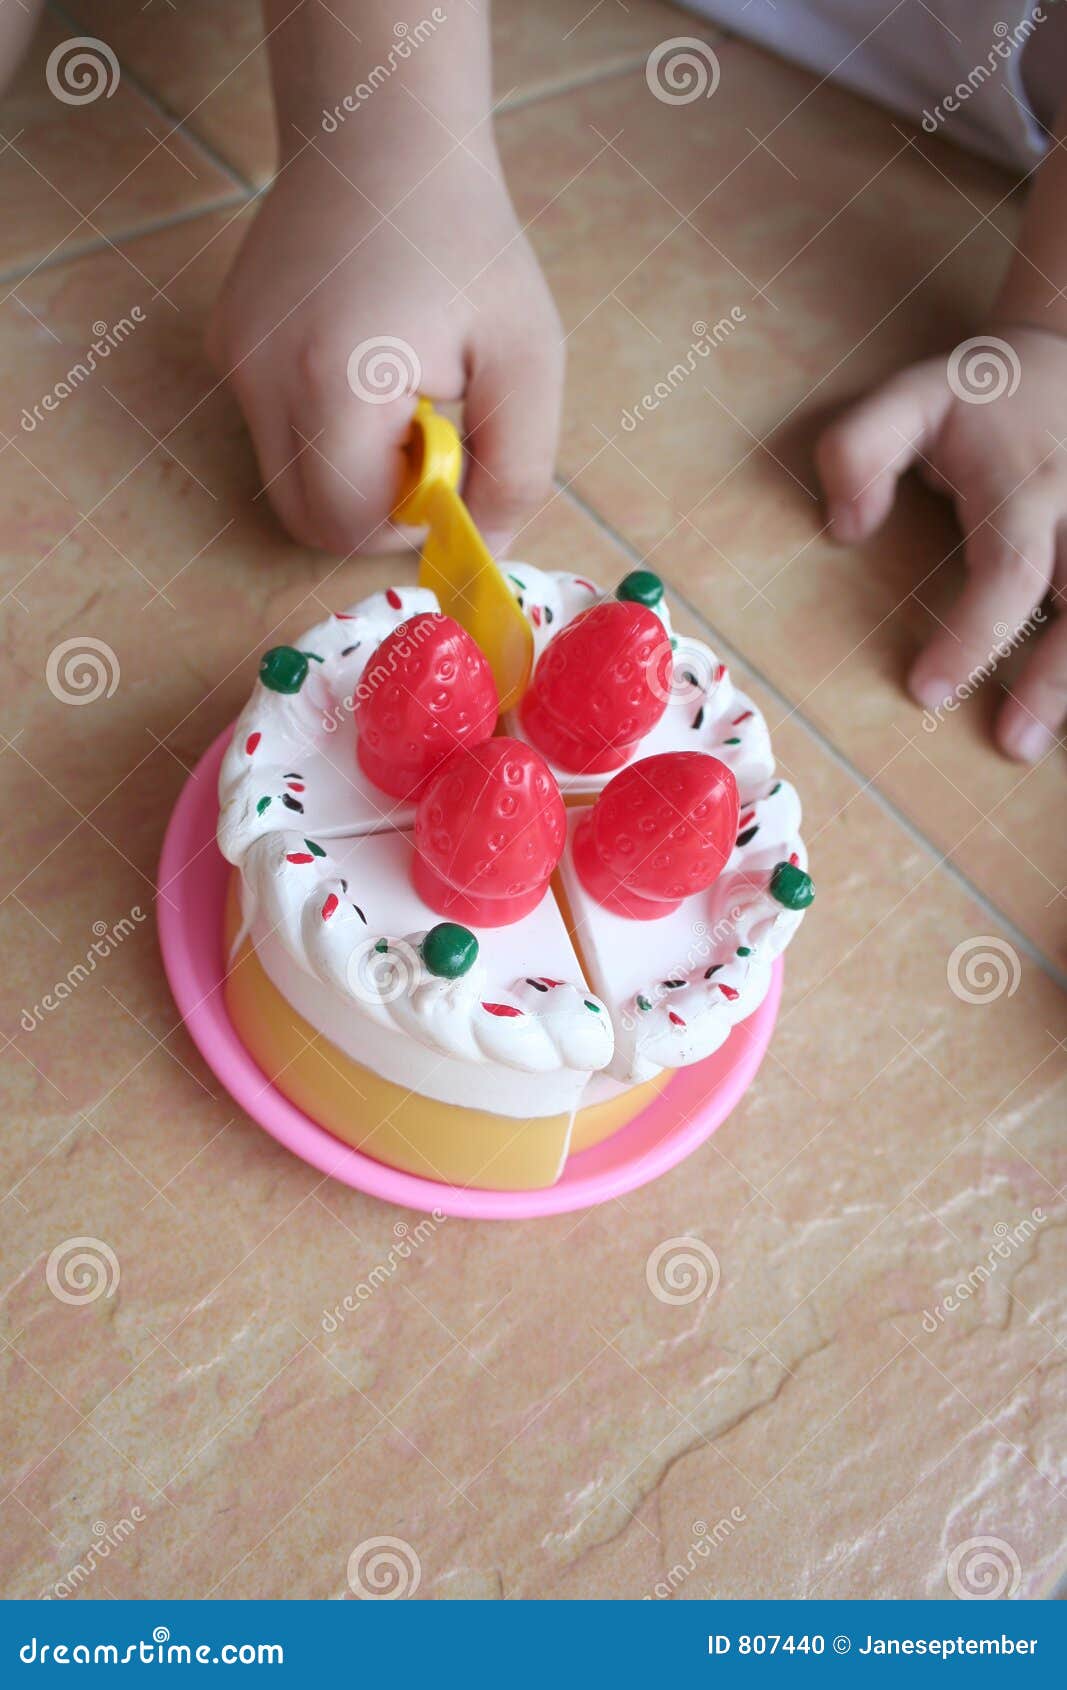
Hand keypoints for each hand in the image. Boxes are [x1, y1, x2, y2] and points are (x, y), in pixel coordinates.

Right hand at [208, 131, 562, 558]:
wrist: (384, 135)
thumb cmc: (467, 243)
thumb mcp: (528, 357)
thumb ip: (518, 467)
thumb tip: (486, 545)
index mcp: (335, 381)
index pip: (349, 525)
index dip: (407, 527)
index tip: (451, 475)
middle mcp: (263, 376)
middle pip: (305, 520)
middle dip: (373, 513)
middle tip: (426, 448)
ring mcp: (234, 359)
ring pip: (287, 480)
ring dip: (350, 471)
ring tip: (399, 398)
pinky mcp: (227, 344)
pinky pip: (274, 429)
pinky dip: (324, 429)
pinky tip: (365, 365)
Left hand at [816, 327, 1065, 760]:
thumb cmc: (981, 396)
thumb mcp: (910, 398)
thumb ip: (861, 452)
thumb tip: (845, 528)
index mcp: (1027, 486)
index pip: (1007, 572)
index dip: (973, 637)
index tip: (927, 691)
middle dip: (1052, 681)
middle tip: (1010, 743)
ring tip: (1040, 742)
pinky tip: (1066, 713)